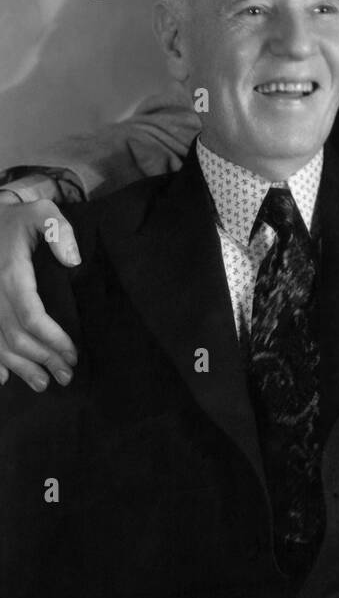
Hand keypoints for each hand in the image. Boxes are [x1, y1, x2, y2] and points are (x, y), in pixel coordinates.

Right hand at [0, 200, 79, 390]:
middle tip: (66, 376)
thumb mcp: (42, 213)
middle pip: (16, 336)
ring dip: (20, 367)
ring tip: (42, 385)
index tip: (73, 353)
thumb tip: (72, 260)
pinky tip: (2, 379)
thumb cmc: (19, 219)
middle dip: (42, 359)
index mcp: (11, 274)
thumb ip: (59, 231)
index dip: (52, 339)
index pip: (31, 316)